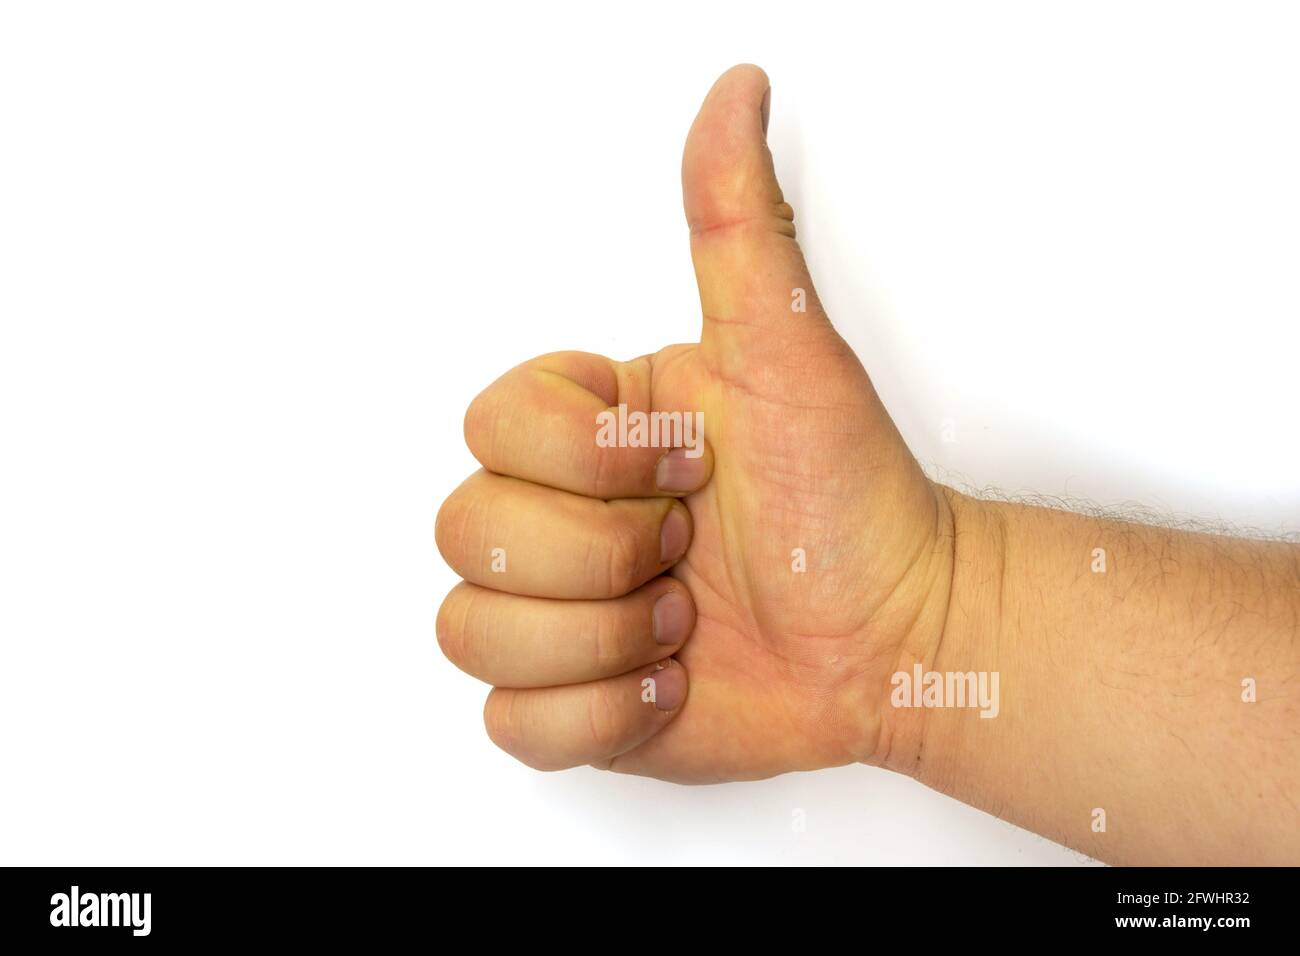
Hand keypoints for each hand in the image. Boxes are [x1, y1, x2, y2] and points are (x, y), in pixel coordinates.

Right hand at [435, 65, 953, 781]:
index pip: (489, 428)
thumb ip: (739, 225)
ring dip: (600, 636)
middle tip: (688, 549)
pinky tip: (667, 679)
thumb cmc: (851, 499)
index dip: (586, 461)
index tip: (685, 463)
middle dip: (601, 554)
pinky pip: (510, 724)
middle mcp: (556, 517)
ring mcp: (557, 615)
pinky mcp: (570, 706)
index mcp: (585, 434)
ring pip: (472, 631)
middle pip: (467, 533)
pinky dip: (597, 714)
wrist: (897, 632)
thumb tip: (736, 92)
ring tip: (683, 621)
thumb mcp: (790, 353)